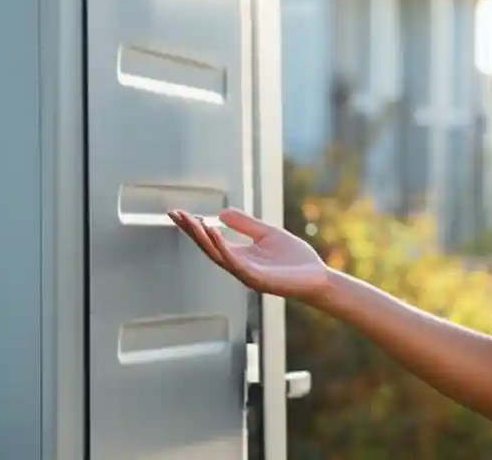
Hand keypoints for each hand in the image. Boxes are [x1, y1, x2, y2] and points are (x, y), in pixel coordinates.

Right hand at [167, 207, 331, 301]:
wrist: (317, 277)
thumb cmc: (295, 259)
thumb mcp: (267, 234)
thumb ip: (246, 224)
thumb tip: (221, 213)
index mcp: (239, 255)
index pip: (210, 240)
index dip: (193, 227)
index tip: (177, 212)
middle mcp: (238, 266)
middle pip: (207, 247)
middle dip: (191, 231)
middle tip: (175, 214)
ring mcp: (246, 274)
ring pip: (217, 255)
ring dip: (203, 238)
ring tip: (192, 221)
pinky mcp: (257, 279)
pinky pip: (235, 263)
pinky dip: (222, 249)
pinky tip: (214, 233)